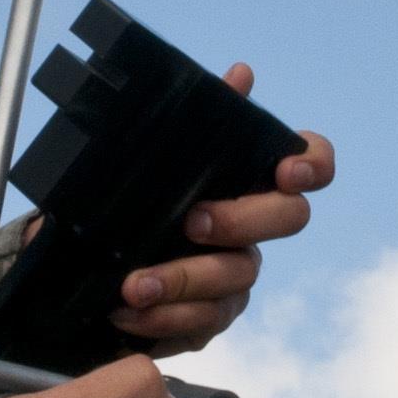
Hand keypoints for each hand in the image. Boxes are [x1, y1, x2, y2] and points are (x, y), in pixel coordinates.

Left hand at [107, 64, 332, 354]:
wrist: (84, 263)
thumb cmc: (132, 203)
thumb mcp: (151, 157)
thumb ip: (200, 119)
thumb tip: (243, 74)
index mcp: (249, 181)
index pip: (312, 163)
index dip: (313, 164)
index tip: (287, 170)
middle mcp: (254, 227)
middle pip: (288, 220)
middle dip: (242, 219)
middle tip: (192, 222)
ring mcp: (236, 276)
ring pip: (237, 281)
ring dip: (183, 281)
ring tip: (133, 286)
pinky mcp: (209, 319)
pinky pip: (203, 324)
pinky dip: (163, 320)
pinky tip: (127, 313)